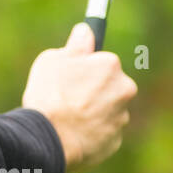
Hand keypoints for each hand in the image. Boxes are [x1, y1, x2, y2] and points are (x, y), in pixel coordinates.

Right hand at [21, 23, 138, 172]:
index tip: (72, 75)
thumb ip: (75, 45)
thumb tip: (85, 31)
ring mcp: (121, 117)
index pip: (102, 61)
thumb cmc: (49, 95)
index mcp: (110, 65)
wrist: (49, 138)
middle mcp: (124, 89)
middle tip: (68, 98)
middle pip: (110, 86)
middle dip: (93, 90)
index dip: (84, 69)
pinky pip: (103, 132)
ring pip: (108, 110)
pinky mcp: (115, 141)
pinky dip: (91, 132)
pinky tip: (72, 132)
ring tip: (67, 118)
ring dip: (93, 112)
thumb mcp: (52, 60)